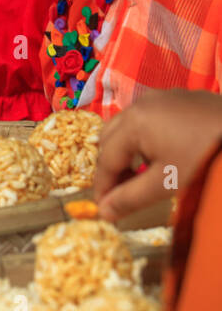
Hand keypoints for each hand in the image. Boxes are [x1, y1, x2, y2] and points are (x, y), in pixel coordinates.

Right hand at [93, 89, 221, 221]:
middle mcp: (140, 103)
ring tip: (142, 173)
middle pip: (111, 137)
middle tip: (121, 192)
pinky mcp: (181, 97)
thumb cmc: (207, 159)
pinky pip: (150, 117)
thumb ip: (131, 197)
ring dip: (128, 149)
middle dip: (112, 165)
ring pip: (129, 125)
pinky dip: (147, 137)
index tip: (103, 209)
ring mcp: (161, 97)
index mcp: (133, 122)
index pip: (105, 158)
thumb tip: (103, 213)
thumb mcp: (168, 183)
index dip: (102, 186)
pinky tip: (165, 153)